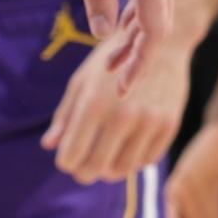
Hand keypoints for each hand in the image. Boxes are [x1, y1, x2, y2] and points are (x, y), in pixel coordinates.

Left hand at [44, 20, 192, 181]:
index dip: (66, 162)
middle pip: (96, 168)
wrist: (161, 43)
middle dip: (84, 173)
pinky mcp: (170, 125)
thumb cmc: (112, 62)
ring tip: (103, 163)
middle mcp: (123, 116)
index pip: (72, 154)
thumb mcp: (81, 82)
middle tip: (82, 170)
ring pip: (123, 170)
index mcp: (94, 104)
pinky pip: (147, 161)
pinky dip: (133, 162)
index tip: (66, 160)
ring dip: (108, 171)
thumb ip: (65, 116)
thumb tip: (48, 145)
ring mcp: (149, 122)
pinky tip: (125, 152)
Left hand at [62, 0, 175, 83]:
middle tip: (115, 86)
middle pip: (159, 23)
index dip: (140, 63)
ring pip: (155, 7)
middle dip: (139, 57)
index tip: (122, 90)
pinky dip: (135, 12)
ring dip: (136, 36)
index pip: (155, 30)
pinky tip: (117, 23)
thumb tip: (100, 34)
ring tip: (110, 63)